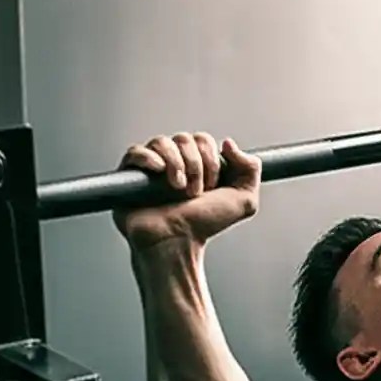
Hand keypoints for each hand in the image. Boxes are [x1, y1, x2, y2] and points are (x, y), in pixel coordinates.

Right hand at [112, 132, 260, 250]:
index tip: (212, 186)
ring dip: (176, 164)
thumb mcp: (245, 200)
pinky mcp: (129, 175)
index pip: (203, 140)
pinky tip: (158, 173)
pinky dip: (149, 159)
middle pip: (184, 138)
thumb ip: (250, 169)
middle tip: (195, 191)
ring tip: (177, 188)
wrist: (177, 241)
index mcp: (197, 163)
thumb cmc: (204, 225)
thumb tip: (229, 143)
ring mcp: (151, 167)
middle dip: (196, 165)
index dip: (211, 159)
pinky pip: (136, 151)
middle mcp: (174, 162)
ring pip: (162, 142)